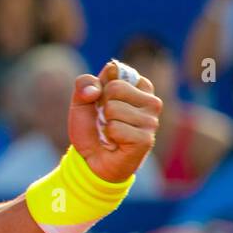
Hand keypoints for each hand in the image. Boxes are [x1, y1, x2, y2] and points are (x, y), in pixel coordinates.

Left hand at [68, 60, 162, 182]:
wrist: (89, 160)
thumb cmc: (91, 128)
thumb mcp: (80, 100)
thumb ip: (84, 84)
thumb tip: (95, 91)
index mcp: (141, 87)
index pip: (115, 71)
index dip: (100, 88)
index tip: (102, 102)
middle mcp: (152, 102)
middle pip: (115, 88)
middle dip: (102, 105)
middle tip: (106, 120)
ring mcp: (151, 121)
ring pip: (113, 109)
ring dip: (105, 123)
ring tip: (111, 133)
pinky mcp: (146, 139)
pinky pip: (115, 128)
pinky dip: (108, 136)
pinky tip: (115, 143)